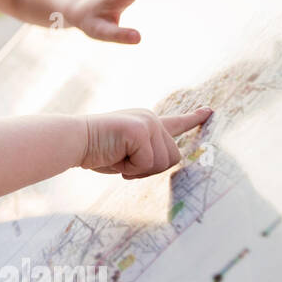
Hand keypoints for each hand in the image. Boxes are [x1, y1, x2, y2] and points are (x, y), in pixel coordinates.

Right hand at [80, 107, 211, 178]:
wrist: (73, 141)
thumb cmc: (94, 151)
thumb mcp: (127, 155)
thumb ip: (146, 155)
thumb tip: (169, 160)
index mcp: (146, 123)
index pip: (175, 122)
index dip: (193, 120)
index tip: (209, 111)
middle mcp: (151, 118)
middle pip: (173, 158)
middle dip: (150, 169)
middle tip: (124, 164)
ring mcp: (147, 122)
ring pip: (163, 163)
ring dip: (139, 170)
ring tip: (118, 158)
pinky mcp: (141, 130)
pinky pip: (147, 163)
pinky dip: (130, 169)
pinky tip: (115, 156)